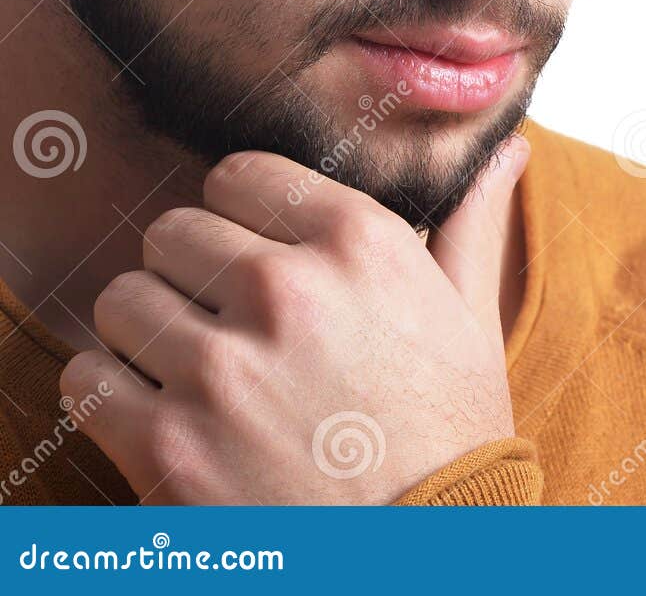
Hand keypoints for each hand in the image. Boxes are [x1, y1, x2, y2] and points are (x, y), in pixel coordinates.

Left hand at [61, 135, 530, 503]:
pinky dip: (109, 395)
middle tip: (226, 325)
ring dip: (147, 335)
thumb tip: (505, 148)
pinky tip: (160, 415)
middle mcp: (286, 288)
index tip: (255, 260)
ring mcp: (221, 367)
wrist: (431, 551)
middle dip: (190, 277)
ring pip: (122, 301)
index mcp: (359, 242)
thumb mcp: (472, 317)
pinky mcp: (166, 443)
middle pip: (171, 233)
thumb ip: (470, 221)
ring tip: (193, 373)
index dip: (241, 219)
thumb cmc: (454, 433)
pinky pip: (87, 378)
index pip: (237, 176)